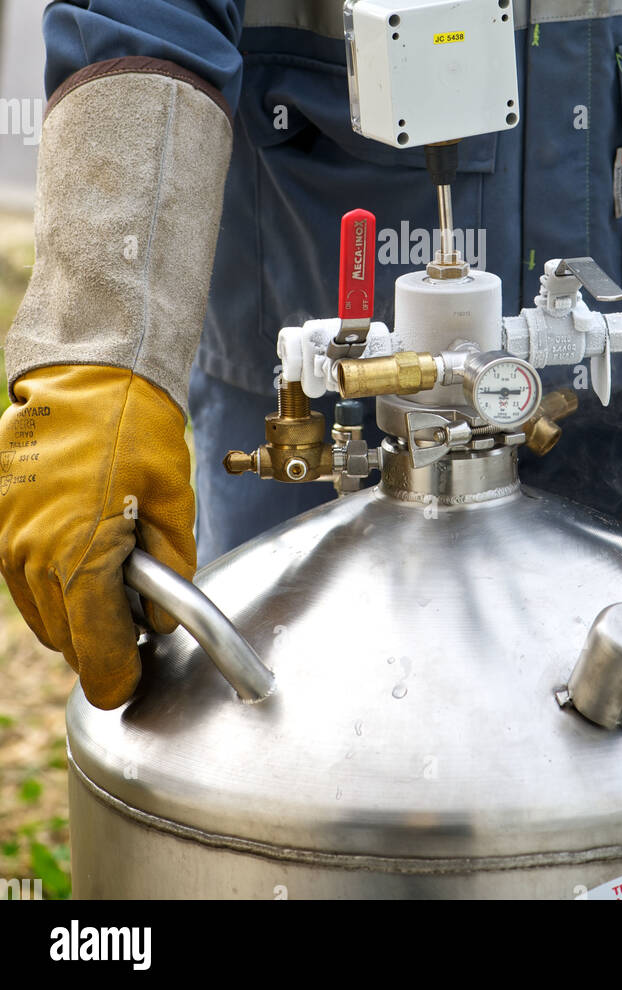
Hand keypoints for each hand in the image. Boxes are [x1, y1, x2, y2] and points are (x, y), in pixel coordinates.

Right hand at [0, 364, 195, 708]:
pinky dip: (49, 579)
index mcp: (79, 561)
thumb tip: (159, 622)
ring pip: (40, 613)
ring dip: (71, 610)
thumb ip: (171, 572)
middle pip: (65, 642)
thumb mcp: (174, 505)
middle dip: (100, 640)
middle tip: (132, 615)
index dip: (118, 677)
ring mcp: (4, 542)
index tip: (132, 677)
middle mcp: (31, 560)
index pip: (94, 657)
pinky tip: (78, 548)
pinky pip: (21, 576)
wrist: (88, 376)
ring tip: (108, 573)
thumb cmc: (136, 432)